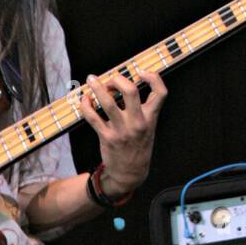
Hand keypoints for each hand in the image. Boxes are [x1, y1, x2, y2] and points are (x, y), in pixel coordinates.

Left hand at [78, 69, 167, 197]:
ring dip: (97, 87)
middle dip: (117, 79)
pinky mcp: (107, 137)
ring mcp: (122, 130)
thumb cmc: (138, 145)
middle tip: (110, 79)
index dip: (153, 77)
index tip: (141, 71)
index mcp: (151, 118)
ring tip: (91, 80)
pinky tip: (85, 100)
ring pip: (107, 102)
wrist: (130, 172)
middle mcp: (138, 122)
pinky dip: (86, 105)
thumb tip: (125, 85)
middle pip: (130, 91)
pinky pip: (92, 116)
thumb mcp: (149, 127)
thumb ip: (144, 109)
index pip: (160, 93)